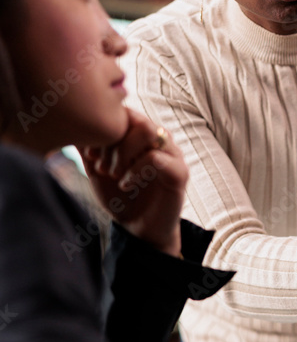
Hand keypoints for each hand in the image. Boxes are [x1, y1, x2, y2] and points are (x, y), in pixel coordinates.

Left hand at [80, 109, 187, 256]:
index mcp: (141, 134)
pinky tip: (125, 185)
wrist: (139, 230)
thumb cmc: (120, 197)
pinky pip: (157, 158)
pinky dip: (135, 170)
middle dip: (112, 142)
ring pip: (148, 131)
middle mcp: (159, 139)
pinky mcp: (179, 173)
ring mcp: (172, 154)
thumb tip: (71, 125)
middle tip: (102, 168)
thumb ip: (88, 148)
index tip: (89, 155)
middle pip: (135, 117)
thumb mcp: (97, 171)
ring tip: (114, 174)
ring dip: (124, 153)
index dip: (102, 130)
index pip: (123, 112)